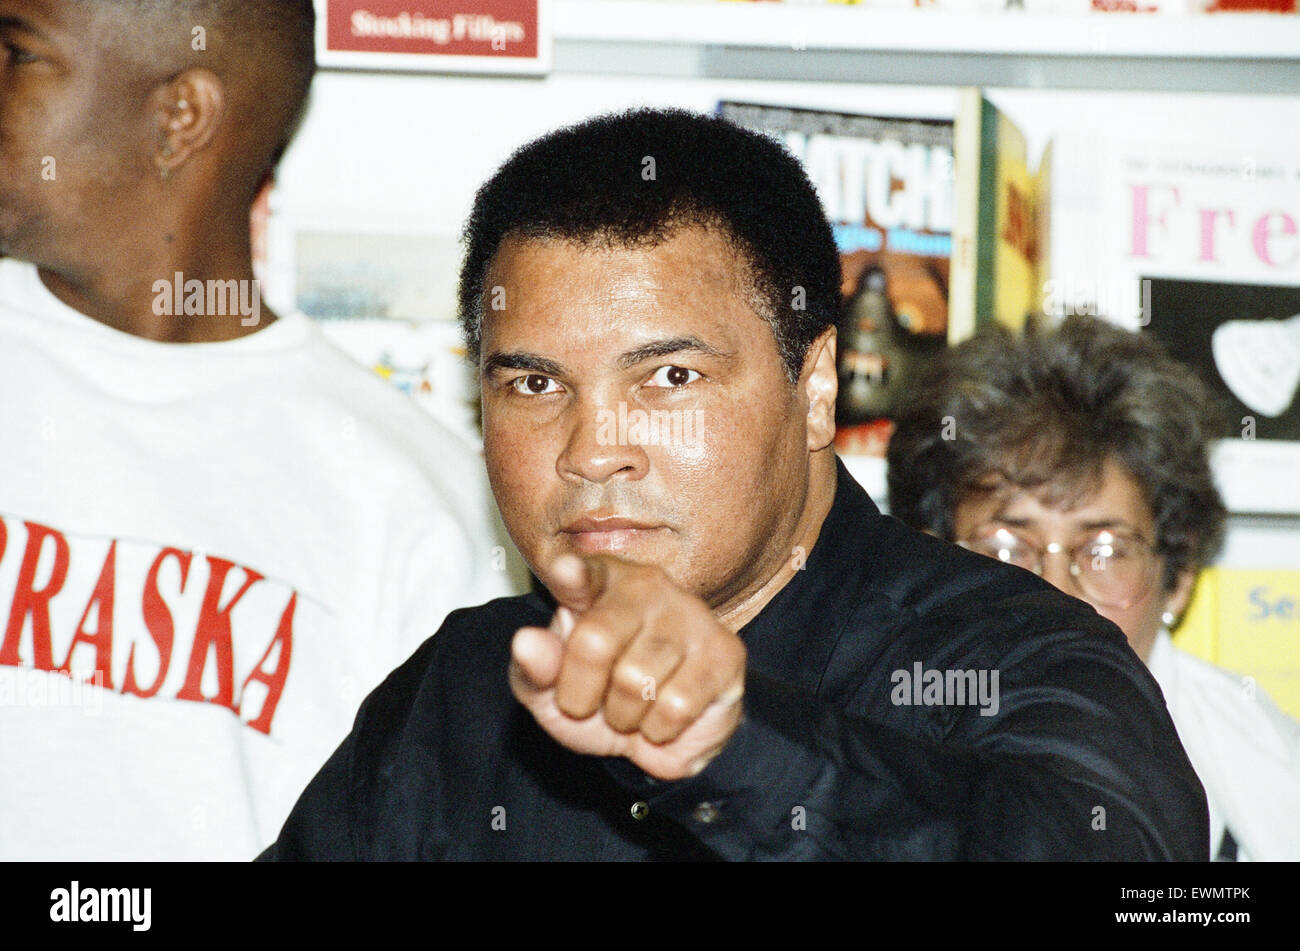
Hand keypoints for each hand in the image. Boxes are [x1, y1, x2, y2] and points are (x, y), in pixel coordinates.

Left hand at [508, 554, 746, 780]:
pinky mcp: (725, 652)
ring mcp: (691, 614)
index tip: (564, 570)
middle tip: (593, 699)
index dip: (573, 575)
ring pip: (636, 681)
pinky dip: (660, 729)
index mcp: (600, 581)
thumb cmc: (600, 697)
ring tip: (633, 706)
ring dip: (624, 715)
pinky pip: (676, 705)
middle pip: (595, 642)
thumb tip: (526, 641)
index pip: (583, 574)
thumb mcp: (551, 692)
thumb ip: (532, 669)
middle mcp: (648, 586)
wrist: (657, 736)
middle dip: (582, 693)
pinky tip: (664, 715)